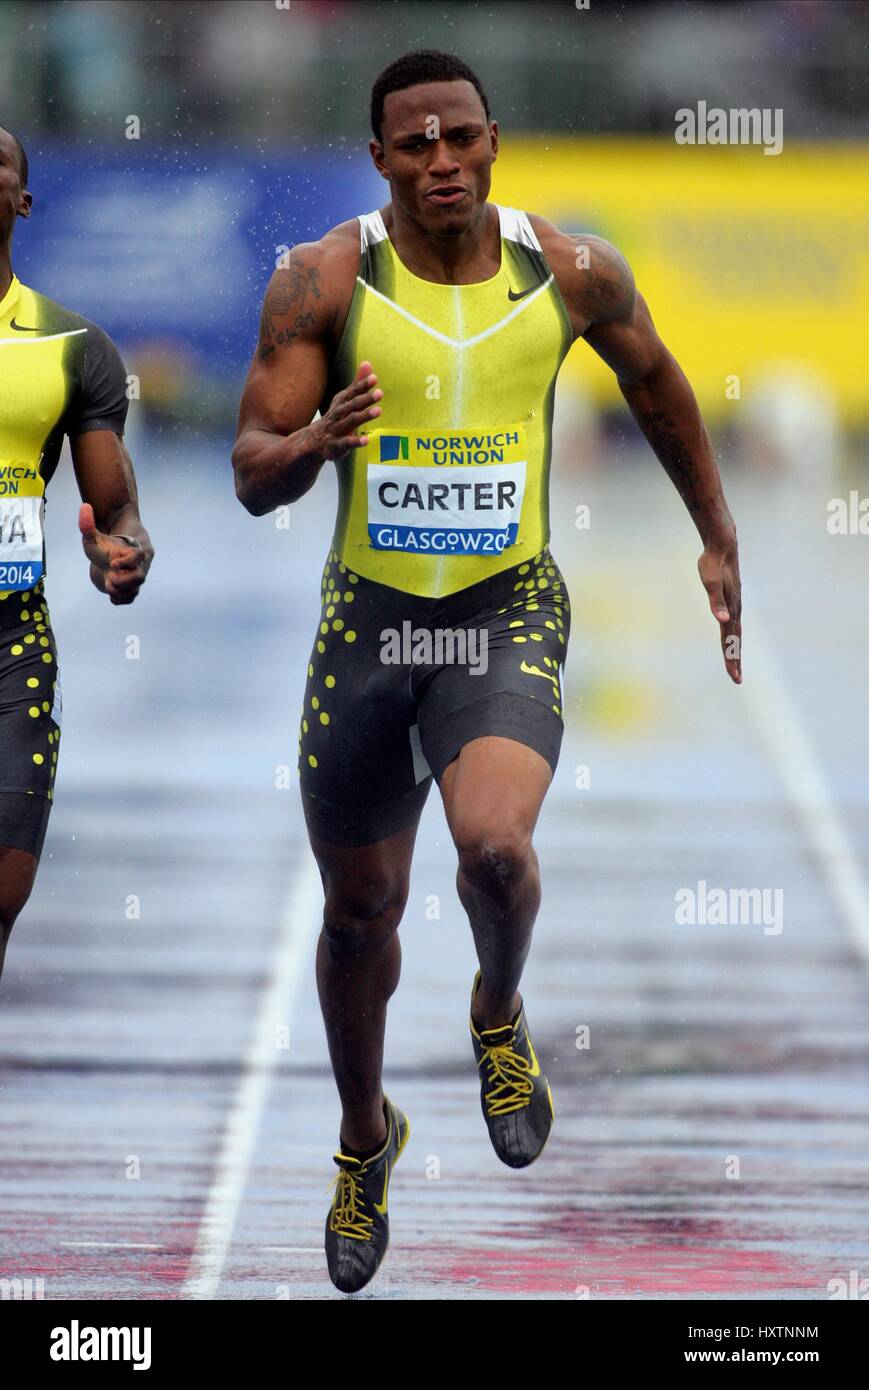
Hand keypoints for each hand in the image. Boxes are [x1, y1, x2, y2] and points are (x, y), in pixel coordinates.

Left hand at [79, 504, 146, 604]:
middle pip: (140, 577)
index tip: (112, 563)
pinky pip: (131, 598)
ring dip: (121, 590)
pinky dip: (121, 598)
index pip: (139, 556)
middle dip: (124, 580)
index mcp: (134, 551)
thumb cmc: (105, 545)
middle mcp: (139, 566)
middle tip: (110, 577)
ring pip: (136, 590)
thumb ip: (88, 524)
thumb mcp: (93, 536)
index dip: (128, 561)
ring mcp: (135, 579)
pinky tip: (111, 593)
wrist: (111, 558)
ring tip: (108, 583)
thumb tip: (84, 506)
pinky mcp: (131, 589)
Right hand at [308, 360, 382, 461]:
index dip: (363, 385)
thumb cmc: (335, 418)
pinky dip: (356, 441)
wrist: (313, 441)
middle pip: (353, 405)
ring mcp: (337, 429)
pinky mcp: (337, 445)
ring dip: (364, 416)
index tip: (374, 378)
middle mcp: (339, 413)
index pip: (353, 392)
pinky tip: (366, 440)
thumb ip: (358, 384)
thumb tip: (368, 363)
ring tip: (379, 411)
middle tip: (380, 393)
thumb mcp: (345, 400)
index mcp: (342, 402)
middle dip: (365, 399)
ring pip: (350, 421)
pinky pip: (346, 443)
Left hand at [698, 538, 741, 683]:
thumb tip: (722, 620)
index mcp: (730, 609)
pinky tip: (732, 640)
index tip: (734, 675)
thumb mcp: (710, 583)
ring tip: (735, 665)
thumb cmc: (713, 564)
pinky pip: (733, 624)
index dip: (731, 658)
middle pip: (735, 641)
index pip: (730, 640)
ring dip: (736, 650)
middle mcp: (735, 610)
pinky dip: (733, 636)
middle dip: (735, 661)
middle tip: (737, 680)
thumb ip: (715, 602)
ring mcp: (735, 605)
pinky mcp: (732, 601)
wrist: (723, 546)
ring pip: (735, 633)